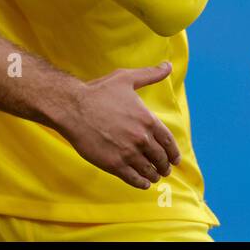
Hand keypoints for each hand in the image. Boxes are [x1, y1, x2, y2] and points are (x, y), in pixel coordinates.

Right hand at [56, 62, 181, 189]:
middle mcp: (141, 138)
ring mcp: (128, 153)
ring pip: (148, 170)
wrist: (73, 108)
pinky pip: (133, 179)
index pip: (168, 142)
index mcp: (147, 120)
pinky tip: (143, 183)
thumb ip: (150, 74)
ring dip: (154, 175)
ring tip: (154, 177)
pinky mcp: (113, 164)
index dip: (173, 153)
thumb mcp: (126, 78)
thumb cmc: (99, 91)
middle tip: (165, 170)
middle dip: (164, 165)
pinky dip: (141, 183)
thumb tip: (168, 66)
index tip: (175, 160)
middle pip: (160, 158)